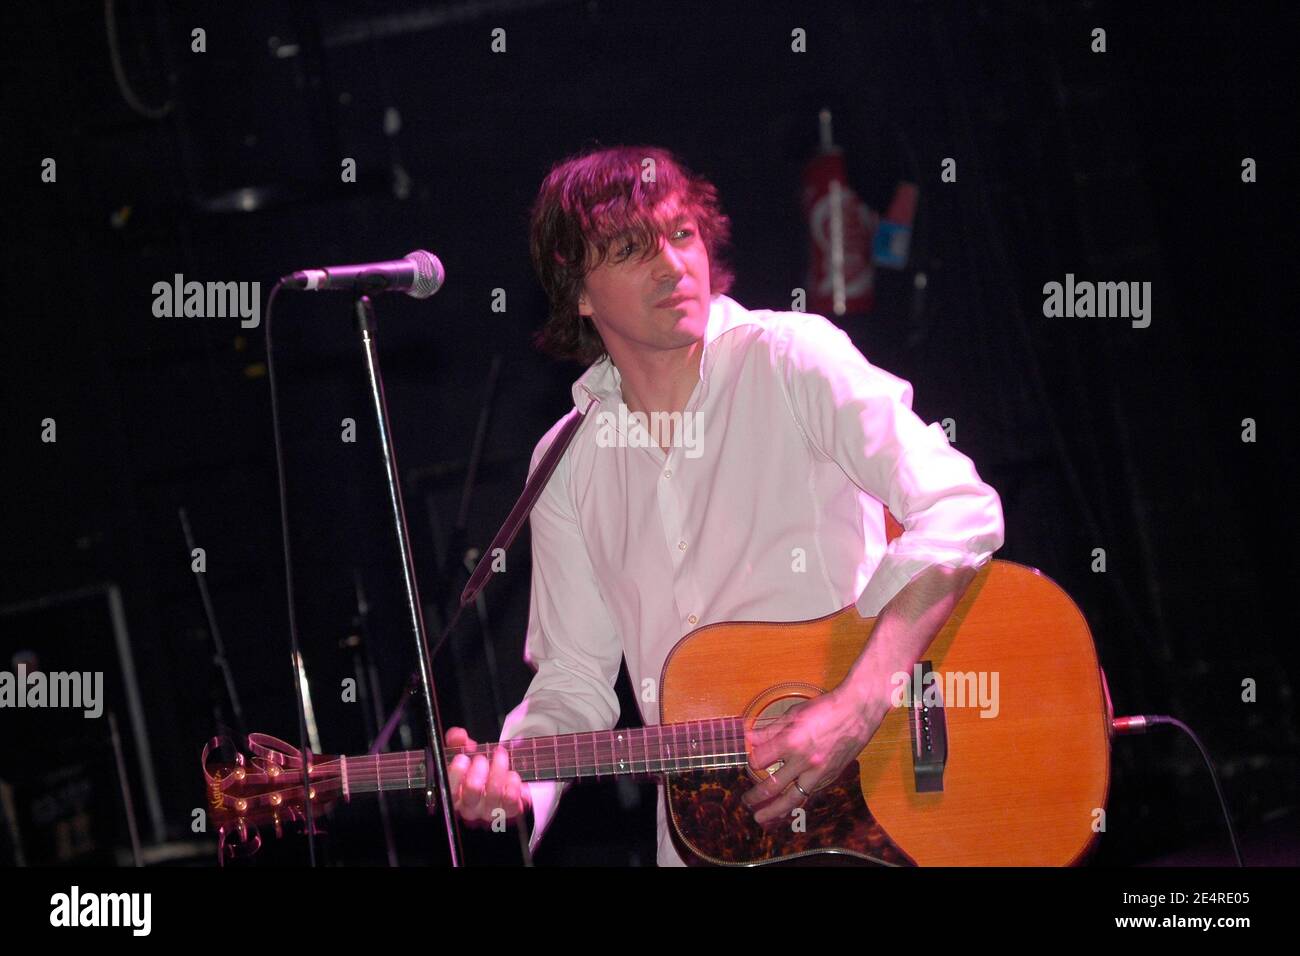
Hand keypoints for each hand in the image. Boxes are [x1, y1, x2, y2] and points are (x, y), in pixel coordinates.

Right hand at [445, 726, 530, 825]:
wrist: (503, 785)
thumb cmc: (479, 771)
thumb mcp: (466, 754)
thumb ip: (458, 743)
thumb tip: (457, 735)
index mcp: (455, 795)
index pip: (449, 789)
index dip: (456, 773)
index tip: (463, 757)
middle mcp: (470, 807)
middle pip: (473, 789)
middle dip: (479, 767)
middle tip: (482, 757)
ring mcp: (489, 811)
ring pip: (494, 792)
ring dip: (498, 768)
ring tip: (500, 756)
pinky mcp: (509, 811)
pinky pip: (511, 799)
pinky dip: (513, 783)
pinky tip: (511, 774)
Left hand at [741, 689, 883, 825]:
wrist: (858, 712)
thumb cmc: (825, 708)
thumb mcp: (794, 713)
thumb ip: (770, 730)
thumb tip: (749, 738)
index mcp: (791, 741)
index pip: (759, 760)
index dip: (751, 761)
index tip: (751, 760)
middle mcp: (804, 760)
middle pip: (773, 786)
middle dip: (756, 796)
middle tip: (746, 802)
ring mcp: (818, 772)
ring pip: (793, 798)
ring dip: (774, 811)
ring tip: (762, 818)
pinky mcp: (830, 776)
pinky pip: (810, 794)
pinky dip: (797, 803)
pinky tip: (788, 808)